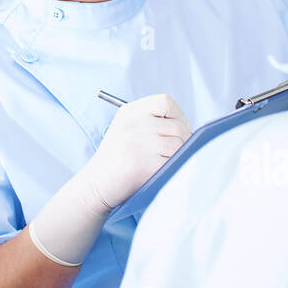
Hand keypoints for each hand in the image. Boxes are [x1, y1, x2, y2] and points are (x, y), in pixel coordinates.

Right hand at [83, 93, 191, 209]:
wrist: (96, 184)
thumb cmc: (118, 159)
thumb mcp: (128, 129)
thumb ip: (153, 122)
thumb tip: (191, 129)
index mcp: (129, 111)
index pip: (166, 102)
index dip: (178, 116)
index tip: (176, 131)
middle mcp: (132, 123)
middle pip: (178, 127)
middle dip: (183, 142)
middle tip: (174, 154)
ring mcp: (136, 143)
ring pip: (179, 146)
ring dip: (178, 158)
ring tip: (164, 164)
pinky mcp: (141, 164)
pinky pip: (173, 164)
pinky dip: (172, 170)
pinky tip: (159, 173)